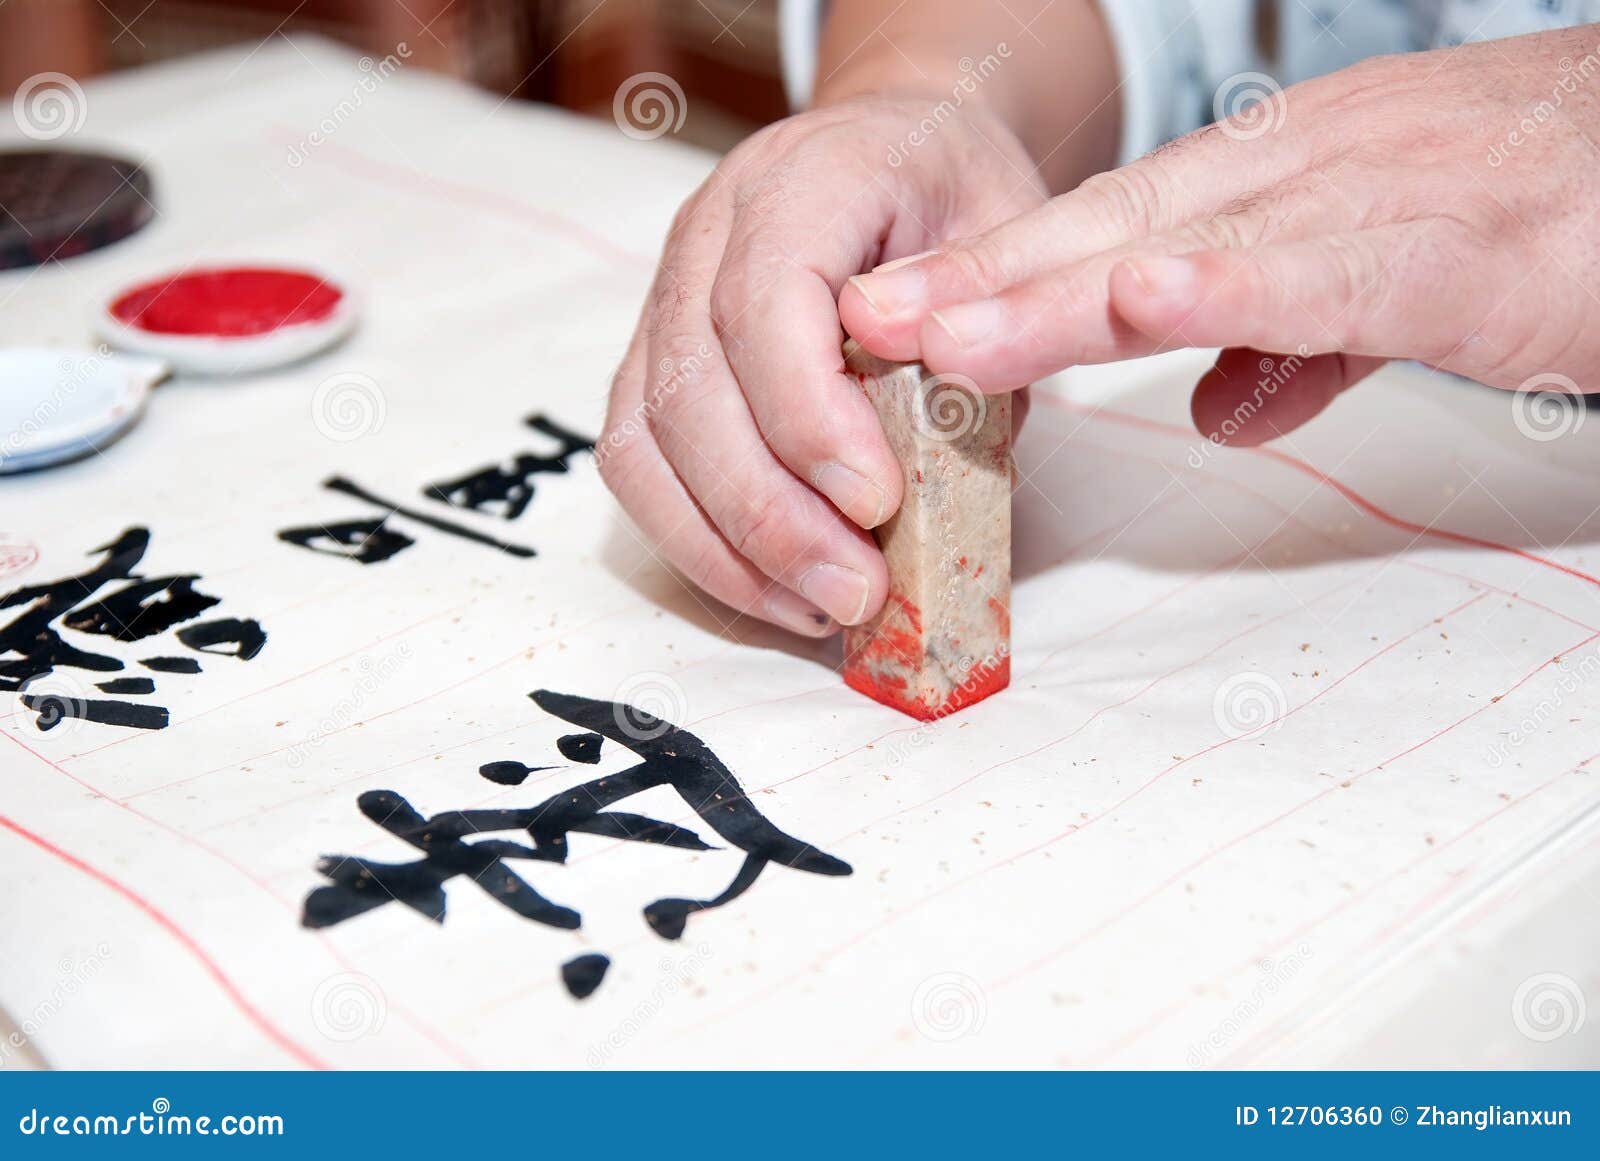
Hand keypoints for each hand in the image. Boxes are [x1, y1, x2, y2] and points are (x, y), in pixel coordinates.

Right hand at [599, 97, 1044, 634]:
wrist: (896, 148)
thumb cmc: (957, 198)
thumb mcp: (1014, 233)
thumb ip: (981, 325)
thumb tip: (934, 437)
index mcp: (801, 179)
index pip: (763, 301)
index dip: (808, 415)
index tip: (879, 503)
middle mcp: (706, 234)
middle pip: (691, 389)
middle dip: (772, 514)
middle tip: (858, 592)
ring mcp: (664, 298)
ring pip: (645, 441)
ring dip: (728, 546)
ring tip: (821, 609)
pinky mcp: (652, 361)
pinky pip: (639, 465)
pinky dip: (700, 543)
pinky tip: (777, 590)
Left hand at [841, 27, 1599, 446]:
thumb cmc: (1544, 208)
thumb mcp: (1389, 272)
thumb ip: (1294, 340)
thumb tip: (1212, 409)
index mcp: (1282, 180)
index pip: (1110, 226)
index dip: (997, 271)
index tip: (897, 313)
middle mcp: (1306, 173)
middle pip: (1114, 229)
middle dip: (983, 281)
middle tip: (866, 321)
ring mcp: (1375, 203)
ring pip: (1190, 248)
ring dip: (1058, 294)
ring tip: (947, 332)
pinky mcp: (1458, 254)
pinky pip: (1329, 277)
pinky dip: (1235, 291)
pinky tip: (1147, 301)